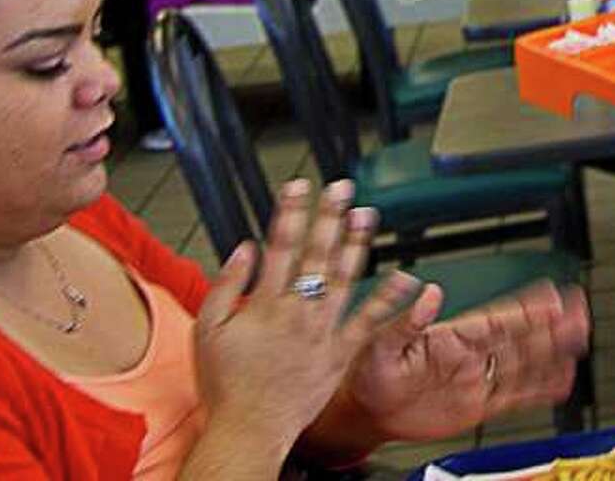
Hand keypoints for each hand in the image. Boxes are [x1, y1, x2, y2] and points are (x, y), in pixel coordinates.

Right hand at [193, 180, 422, 454]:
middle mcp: (297, 311)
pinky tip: (406, 277)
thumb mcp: (207, 330)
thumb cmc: (226, 384)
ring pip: (345, 277)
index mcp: (263, 303)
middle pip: (316, 254)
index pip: (280, 245)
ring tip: (368, 214)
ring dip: (357, 243)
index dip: (291, 211)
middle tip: (342, 187)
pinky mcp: (341, 352)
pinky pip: (370, 321)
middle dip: (330, 216)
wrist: (249, 428)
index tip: (300, 185)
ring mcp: (322, 331)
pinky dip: (389, 299)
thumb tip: (246, 248)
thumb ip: (226, 285)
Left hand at [345, 279, 589, 442]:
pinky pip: (515, 395)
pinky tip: (561, 379)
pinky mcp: (476, 407)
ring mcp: (476, 380)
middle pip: (521, 337)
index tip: (553, 296)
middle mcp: (471, 355)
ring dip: (552, 352)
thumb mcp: (380, 343)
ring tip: (580, 339)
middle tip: (580, 311)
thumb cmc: (367, 372)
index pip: (498, 319)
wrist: (364, 411)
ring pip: (524, 364)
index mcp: (452, 336)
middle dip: (552, 325)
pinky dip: (540, 387)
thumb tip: (429, 293)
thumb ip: (407, 320)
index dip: (527, 309)